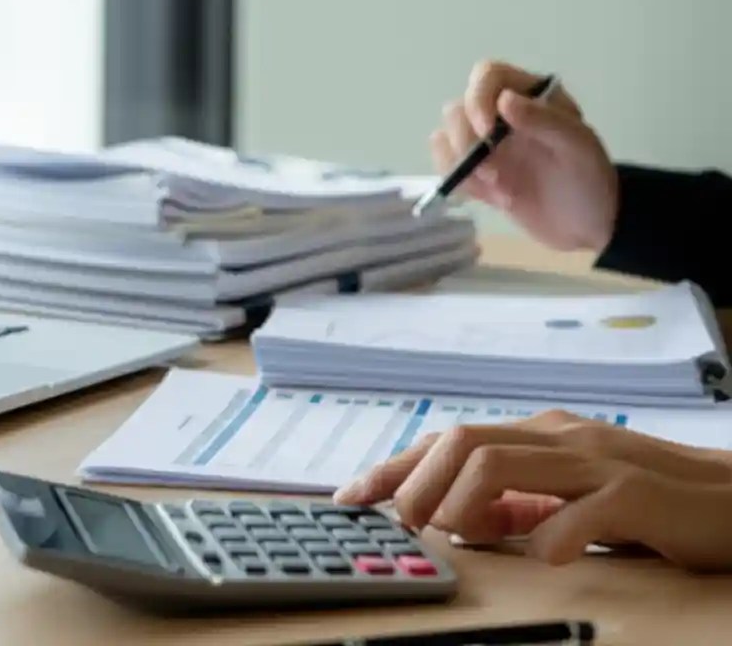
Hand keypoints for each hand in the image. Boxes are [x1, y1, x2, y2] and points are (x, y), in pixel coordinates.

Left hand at [334, 410, 731, 570]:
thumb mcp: (567, 501)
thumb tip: (455, 520)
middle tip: (404, 525)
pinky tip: (543, 557)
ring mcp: (598, 462)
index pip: (446, 441)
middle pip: (462, 441)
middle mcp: (559, 439)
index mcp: (537, 438)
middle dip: (416, 482)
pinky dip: (551, 536)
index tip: (348, 498)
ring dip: (462, 503)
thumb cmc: (648, 503)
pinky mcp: (638, 495)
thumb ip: (515, 504)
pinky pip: (581, 511)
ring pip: (502, 462)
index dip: (392, 467)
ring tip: (459, 535)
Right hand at [432, 60, 619, 252]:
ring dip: (462, 165)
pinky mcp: (475, 173)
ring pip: (445, 137)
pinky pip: (446, 166)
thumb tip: (504, 100)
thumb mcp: (578, 147)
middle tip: (494, 173)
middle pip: (457, 108)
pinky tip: (491, 198)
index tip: (487, 132)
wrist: (588, 225)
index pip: (487, 75)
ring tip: (497, 188)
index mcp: (530, 96)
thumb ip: (545, 120)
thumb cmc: (589, 180)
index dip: (478, 98)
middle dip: (466, 141)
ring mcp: (486, 145)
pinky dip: (460, 182)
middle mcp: (501, 115)